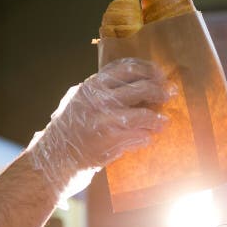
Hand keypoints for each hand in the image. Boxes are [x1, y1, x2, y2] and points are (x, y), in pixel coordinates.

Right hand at [26, 57, 169, 195]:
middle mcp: (100, 98)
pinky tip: (149, 137)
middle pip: (141, 87)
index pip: (127, 68)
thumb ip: (98, 91)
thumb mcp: (77, 101)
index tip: (160, 74)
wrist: (56, 158)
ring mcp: (106, 118)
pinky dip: (147, 136)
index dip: (148, 69)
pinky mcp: (112, 139)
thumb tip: (130, 83)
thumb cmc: (68, 131)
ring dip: (157, 118)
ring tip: (164, 122)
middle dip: (160, 90)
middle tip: (170, 94)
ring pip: (144, 113)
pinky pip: (139, 135)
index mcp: (92, 85)